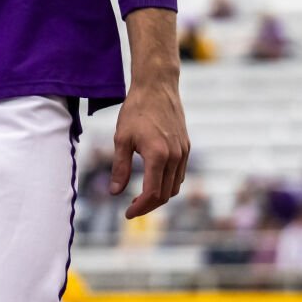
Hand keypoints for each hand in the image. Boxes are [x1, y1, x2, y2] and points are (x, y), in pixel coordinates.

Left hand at [111, 71, 189, 219]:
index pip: (152, 194)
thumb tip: (114, 192)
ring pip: (175, 186)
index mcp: (158, 156)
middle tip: (132, 208)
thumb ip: (120, 167)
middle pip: (166, 194)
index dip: (140, 208)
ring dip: (160, 196)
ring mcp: (184, 152)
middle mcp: (175, 157)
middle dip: (149, 205)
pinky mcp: (186, 147)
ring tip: (141, 197)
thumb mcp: (121, 138)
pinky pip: (180, 174)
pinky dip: (168, 183)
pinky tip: (153, 180)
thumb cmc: (136, 111)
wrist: (157, 87)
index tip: (128, 214)